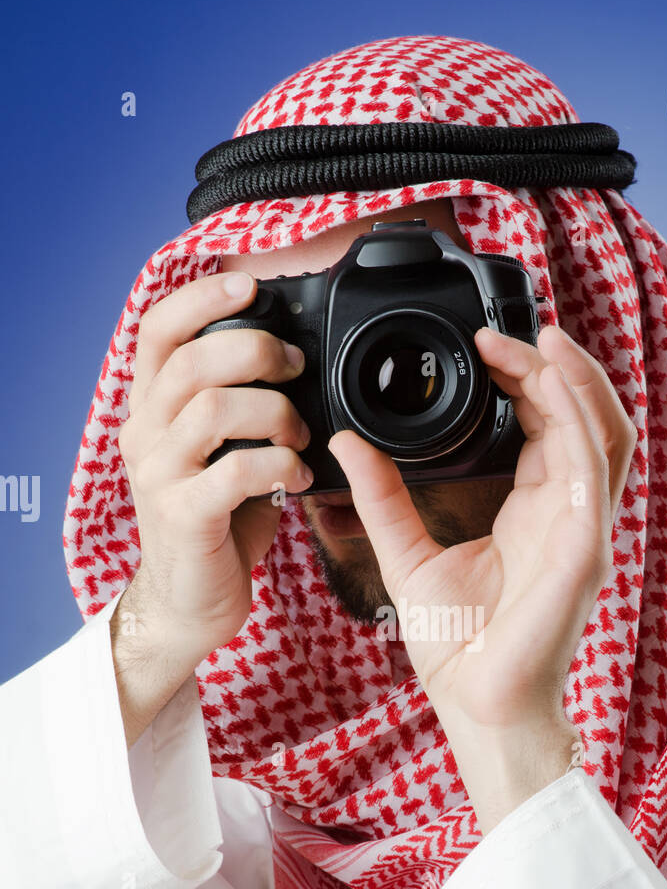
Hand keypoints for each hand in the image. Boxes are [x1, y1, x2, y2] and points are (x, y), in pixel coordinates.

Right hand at [111, 271, 311, 743]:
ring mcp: (159, 476)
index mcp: (152, 410)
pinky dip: (278, 464)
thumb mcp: (222, 451)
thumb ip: (238, 405)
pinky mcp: (184, 516)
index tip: (248, 288)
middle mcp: (145, 435)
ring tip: (299, 434)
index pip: (157, 332)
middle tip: (295, 369)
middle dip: (256, 352)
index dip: (201, 300)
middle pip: (190, 362)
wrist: (192, 600)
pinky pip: (234, 470)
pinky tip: (297, 476)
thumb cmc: (218, 521)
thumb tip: (291, 357)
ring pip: (212, 408)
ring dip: (273, 412)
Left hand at [328, 324, 636, 830]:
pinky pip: (590, 466)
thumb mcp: (406, 556)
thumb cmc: (459, 649)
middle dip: (557, 366)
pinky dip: (576, 415)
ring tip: (542, 336)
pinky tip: (551, 381)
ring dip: (578, 378)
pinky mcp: (584, 547)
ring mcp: (584, 530)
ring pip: (604, 431)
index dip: (527, 380)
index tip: (483, 346)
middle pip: (586, 418)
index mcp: (535, 515)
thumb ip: (382, 497)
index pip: (548, 428)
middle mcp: (567, 515)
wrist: (477, 707)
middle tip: (513, 329)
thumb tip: (346, 444)